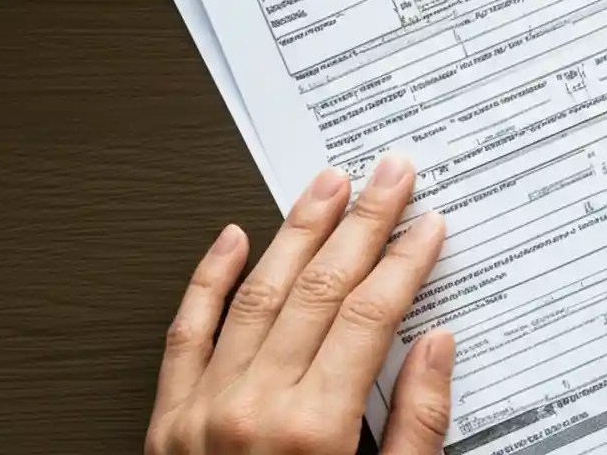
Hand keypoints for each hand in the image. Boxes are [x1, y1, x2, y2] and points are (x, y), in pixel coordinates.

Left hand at [146, 156, 451, 454]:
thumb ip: (417, 427)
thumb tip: (436, 349)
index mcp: (314, 433)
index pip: (370, 318)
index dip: (404, 263)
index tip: (426, 228)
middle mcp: (255, 410)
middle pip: (319, 290)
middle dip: (362, 223)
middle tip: (388, 178)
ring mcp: (204, 410)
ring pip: (258, 295)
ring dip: (298, 231)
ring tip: (326, 188)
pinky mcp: (170, 419)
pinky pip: (186, 333)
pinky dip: (209, 279)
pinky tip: (231, 238)